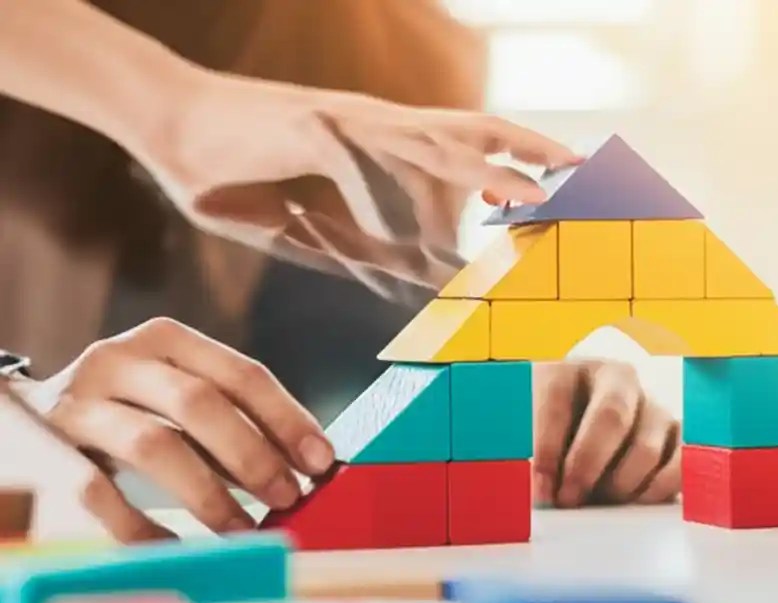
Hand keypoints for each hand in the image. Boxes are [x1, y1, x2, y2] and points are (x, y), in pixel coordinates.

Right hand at [10, 318, 332, 539]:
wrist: (8, 422)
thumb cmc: (118, 416)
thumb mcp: (167, 398)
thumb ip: (226, 422)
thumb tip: (300, 468)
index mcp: (164, 341)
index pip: (241, 373)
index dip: (287, 418)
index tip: (322, 461)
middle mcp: (118, 360)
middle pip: (199, 402)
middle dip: (252, 454)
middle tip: (287, 496)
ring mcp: (74, 403)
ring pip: (153, 444)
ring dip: (207, 493)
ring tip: (241, 529)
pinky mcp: (39, 451)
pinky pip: (98, 494)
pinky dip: (144, 527)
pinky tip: (177, 550)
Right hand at [135, 68, 580, 283]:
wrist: (163, 125)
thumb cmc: (233, 175)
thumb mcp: (312, 228)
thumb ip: (361, 251)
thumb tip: (405, 288)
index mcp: (389, 153)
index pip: (471, 160)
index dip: (525, 177)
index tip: (577, 204)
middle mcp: (383, 133)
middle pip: (479, 141)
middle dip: (541, 161)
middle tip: (601, 185)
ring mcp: (354, 125)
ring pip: (444, 141)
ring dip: (500, 161)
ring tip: (556, 185)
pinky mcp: (314, 127)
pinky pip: (366, 161)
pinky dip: (401, 189)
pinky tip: (422, 215)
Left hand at [531, 361, 680, 507]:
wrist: (584, 431)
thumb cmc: (548, 434)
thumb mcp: (525, 433)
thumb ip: (524, 455)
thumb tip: (535, 493)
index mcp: (570, 371)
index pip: (556, 400)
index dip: (547, 448)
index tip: (538, 489)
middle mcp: (618, 380)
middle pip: (611, 417)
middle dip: (587, 466)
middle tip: (568, 501)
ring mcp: (652, 406)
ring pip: (646, 449)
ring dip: (620, 487)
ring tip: (598, 504)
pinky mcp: (677, 438)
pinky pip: (680, 466)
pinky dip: (657, 491)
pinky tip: (633, 504)